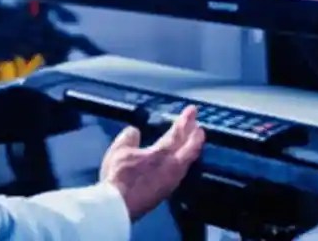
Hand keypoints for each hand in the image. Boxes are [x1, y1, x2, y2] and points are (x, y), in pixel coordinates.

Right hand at [100, 106, 205, 220]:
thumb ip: (129, 137)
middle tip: (198, 125)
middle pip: (189, 148)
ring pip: (188, 161)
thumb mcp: (119, 150)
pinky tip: (179, 162)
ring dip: (191, 148)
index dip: (185, 121)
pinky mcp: (166, 191)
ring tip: (193, 142)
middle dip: (194, 134)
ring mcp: (172, 181)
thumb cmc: (118, 176)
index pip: (177, 134)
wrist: (119, 205)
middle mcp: (173, 167)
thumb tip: (134, 131)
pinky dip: (184, 161)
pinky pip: (181, 171)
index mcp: (162, 154)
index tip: (192, 111)